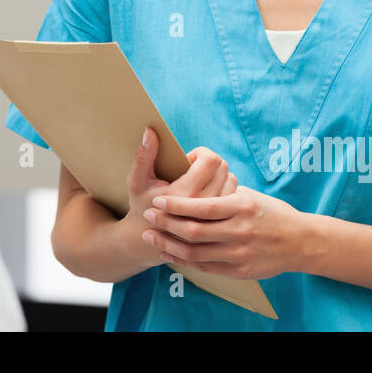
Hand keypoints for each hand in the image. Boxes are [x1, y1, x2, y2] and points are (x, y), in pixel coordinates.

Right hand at [120, 127, 236, 268]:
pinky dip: (224, 190)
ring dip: (219, 176)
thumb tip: (150, 130)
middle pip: (224, 167)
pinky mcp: (221, 224)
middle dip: (210, 162)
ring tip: (201, 183)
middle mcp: (204, 206)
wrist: (147, 241)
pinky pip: (234, 197)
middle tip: (194, 170)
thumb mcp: (137, 181)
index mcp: (185, 194)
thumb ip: (144, 155)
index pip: (211, 159)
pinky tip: (208, 195)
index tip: (187, 161)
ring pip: (232, 181)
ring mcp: (215, 218)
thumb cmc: (141, 206)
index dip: (200, 154)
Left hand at [140, 186, 311, 280]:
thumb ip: (223, 194)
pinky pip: (204, 267)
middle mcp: (239, 231)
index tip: (156, 200)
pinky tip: (169, 253)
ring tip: (150, 236)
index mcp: (241, 207)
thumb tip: (193, 181)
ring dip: (168, 244)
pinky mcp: (239, 270)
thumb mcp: (249, 196)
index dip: (175, 204)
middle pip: (193, 230)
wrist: (301, 242)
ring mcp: (239, 253)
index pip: (201, 206)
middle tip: (147, 216)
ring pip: (195, 252)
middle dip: (165, 223)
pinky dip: (183, 260)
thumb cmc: (272, 213)